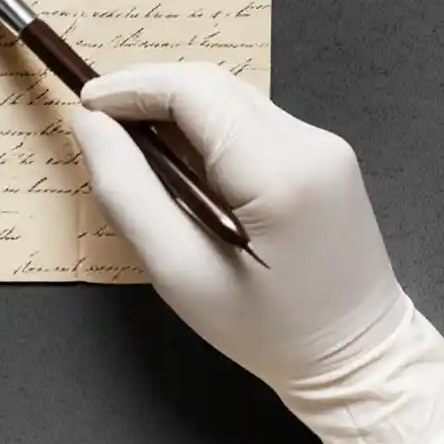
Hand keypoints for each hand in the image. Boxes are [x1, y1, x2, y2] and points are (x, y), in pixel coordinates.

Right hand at [69, 64, 443, 443]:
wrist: (357, 358)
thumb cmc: (268, 331)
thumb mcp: (179, 273)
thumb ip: (128, 192)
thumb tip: (91, 125)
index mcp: (280, 173)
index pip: (195, 90)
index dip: (132, 86)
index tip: (86, 104)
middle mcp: (310, 143)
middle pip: (213, 85)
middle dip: (149, 93)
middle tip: (101, 125)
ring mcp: (325, 145)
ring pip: (232, 99)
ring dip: (178, 111)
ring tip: (137, 149)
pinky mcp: (326, 155)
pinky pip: (252, 121)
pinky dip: (208, 130)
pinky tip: (187, 168)